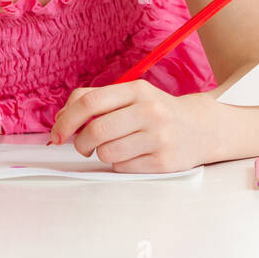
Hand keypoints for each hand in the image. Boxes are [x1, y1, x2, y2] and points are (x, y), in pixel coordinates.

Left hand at [49, 80, 212, 172]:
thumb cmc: (156, 111)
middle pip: (95, 131)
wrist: (200, 128)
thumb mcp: (131, 95)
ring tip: (115, 147)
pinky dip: (120, 164)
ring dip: (102, 154)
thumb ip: (96, 100)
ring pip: (107, 153)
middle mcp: (150, 111)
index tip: (57, 133)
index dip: (66, 120)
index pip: (90, 102)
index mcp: (137, 90)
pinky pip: (122, 168)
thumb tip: (61, 118)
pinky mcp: (163, 161)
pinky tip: (133, 155)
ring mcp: (159, 137)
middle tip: (82, 145)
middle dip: (80, 142)